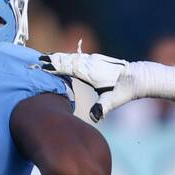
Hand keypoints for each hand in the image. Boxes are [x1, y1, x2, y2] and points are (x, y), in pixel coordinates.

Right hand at [40, 50, 174, 122]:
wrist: (139, 78)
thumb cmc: (126, 90)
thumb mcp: (114, 100)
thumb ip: (103, 107)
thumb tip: (95, 117)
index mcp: (91, 72)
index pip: (69, 68)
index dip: (55, 66)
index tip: (42, 65)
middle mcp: (91, 63)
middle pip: (67, 60)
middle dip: (52, 60)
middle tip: (36, 60)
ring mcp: (94, 60)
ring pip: (72, 57)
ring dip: (58, 57)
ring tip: (44, 58)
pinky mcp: (96, 60)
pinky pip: (78, 57)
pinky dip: (67, 57)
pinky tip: (62, 58)